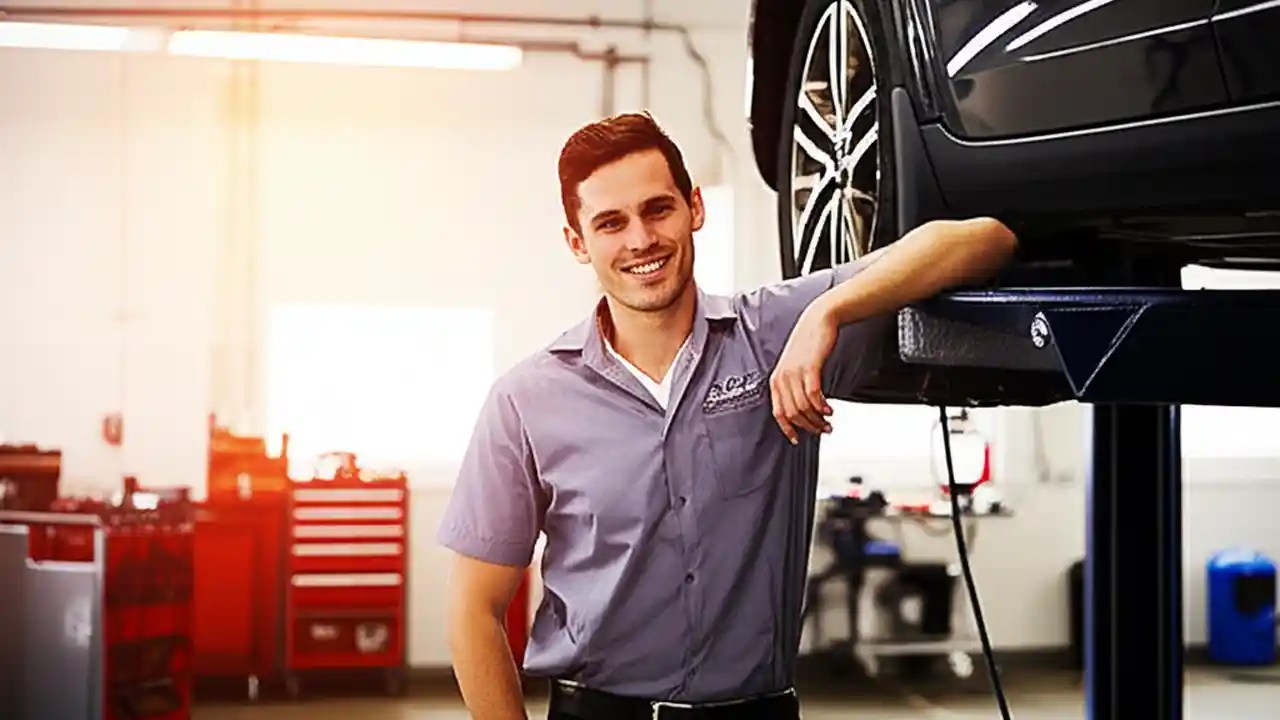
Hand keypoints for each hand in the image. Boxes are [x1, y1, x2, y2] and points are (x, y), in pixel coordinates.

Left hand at [770, 301, 836, 443]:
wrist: (817, 320)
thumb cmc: (807, 344)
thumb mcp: (793, 367)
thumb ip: (793, 387)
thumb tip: (801, 410)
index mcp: (776, 380)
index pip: (778, 412)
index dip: (788, 429)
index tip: (797, 439)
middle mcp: (782, 377)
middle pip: (793, 413)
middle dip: (809, 426)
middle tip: (822, 430)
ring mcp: (794, 372)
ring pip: (804, 407)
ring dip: (818, 419)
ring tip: (829, 422)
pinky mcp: (809, 367)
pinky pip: (814, 395)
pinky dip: (822, 406)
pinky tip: (829, 410)